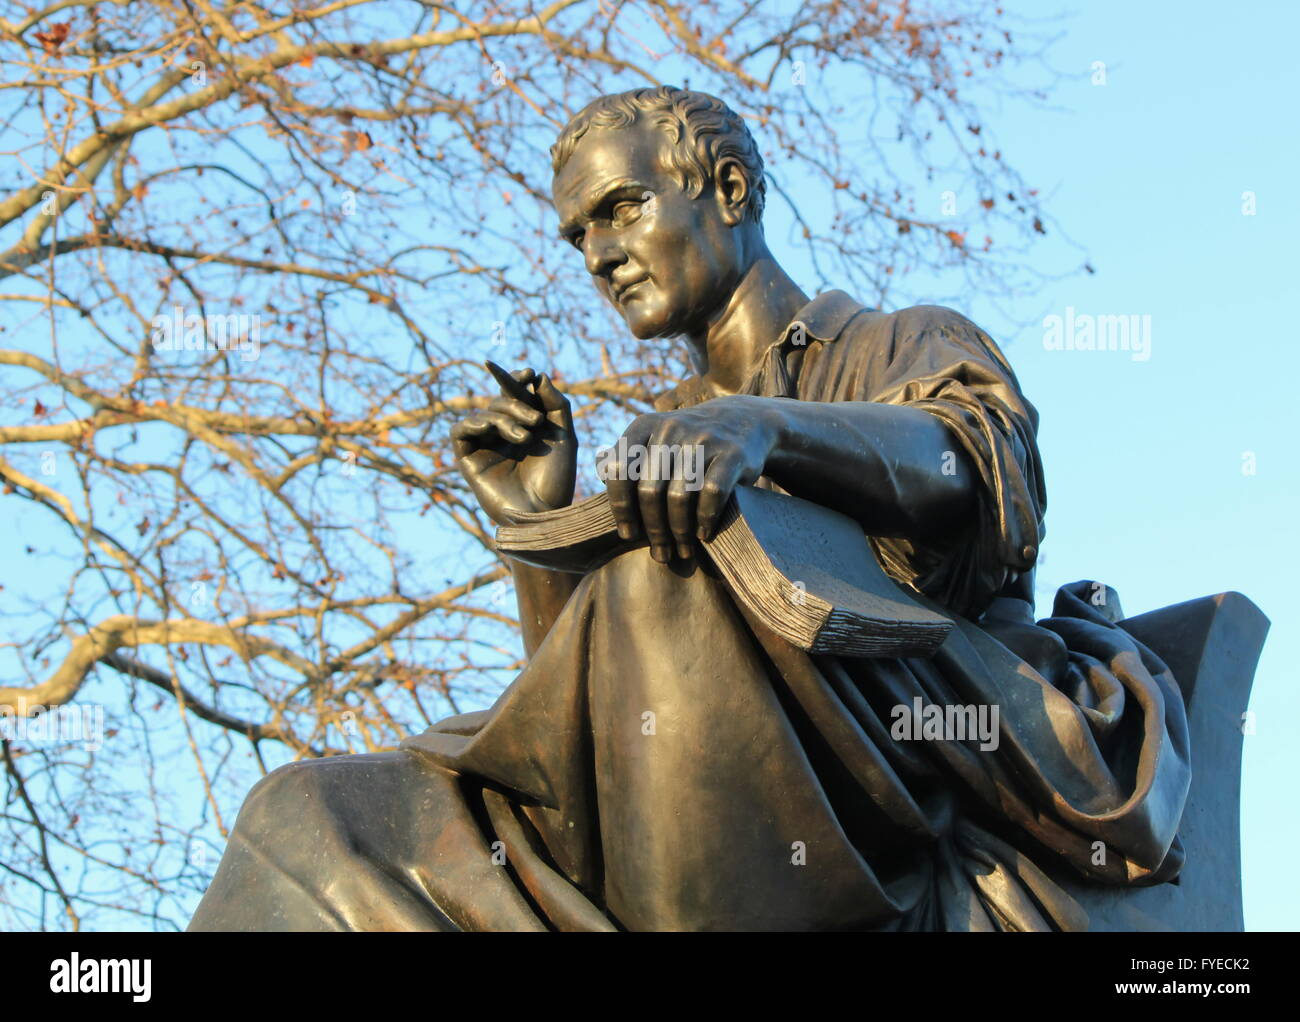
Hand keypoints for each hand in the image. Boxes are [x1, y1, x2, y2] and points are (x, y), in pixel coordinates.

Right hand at [451, 363, 576, 525]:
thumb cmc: (556, 480)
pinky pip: (459, 431)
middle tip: (535, 421)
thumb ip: (556, 404)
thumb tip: (538, 376)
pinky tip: (488, 427)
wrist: (543, 513)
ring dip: (503, 418)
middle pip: (500, 402)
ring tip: (525, 437)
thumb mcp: (565, 436)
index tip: (529, 373)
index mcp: (524, 427)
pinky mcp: (468, 460)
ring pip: (483, 414)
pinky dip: (471, 423)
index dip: (517, 379)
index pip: (514, 394)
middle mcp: (502, 435)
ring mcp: (484, 446)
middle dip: (516, 404)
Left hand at [604, 395, 780, 562]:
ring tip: (681, 551)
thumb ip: (629, 460)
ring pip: (680, 496)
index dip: (620, 508)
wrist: (743, 421)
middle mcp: (670, 427)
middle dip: (653, 529)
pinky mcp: (732, 452)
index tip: (628, 535)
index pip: (619, 470)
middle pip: (649, 491)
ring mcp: (702, 439)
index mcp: (644, 425)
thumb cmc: (688, 443)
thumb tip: (599, 485)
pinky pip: (712, 494)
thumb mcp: (655, 439)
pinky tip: (703, 535)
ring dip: (679, 532)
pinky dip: (705, 519)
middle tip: (660, 554)